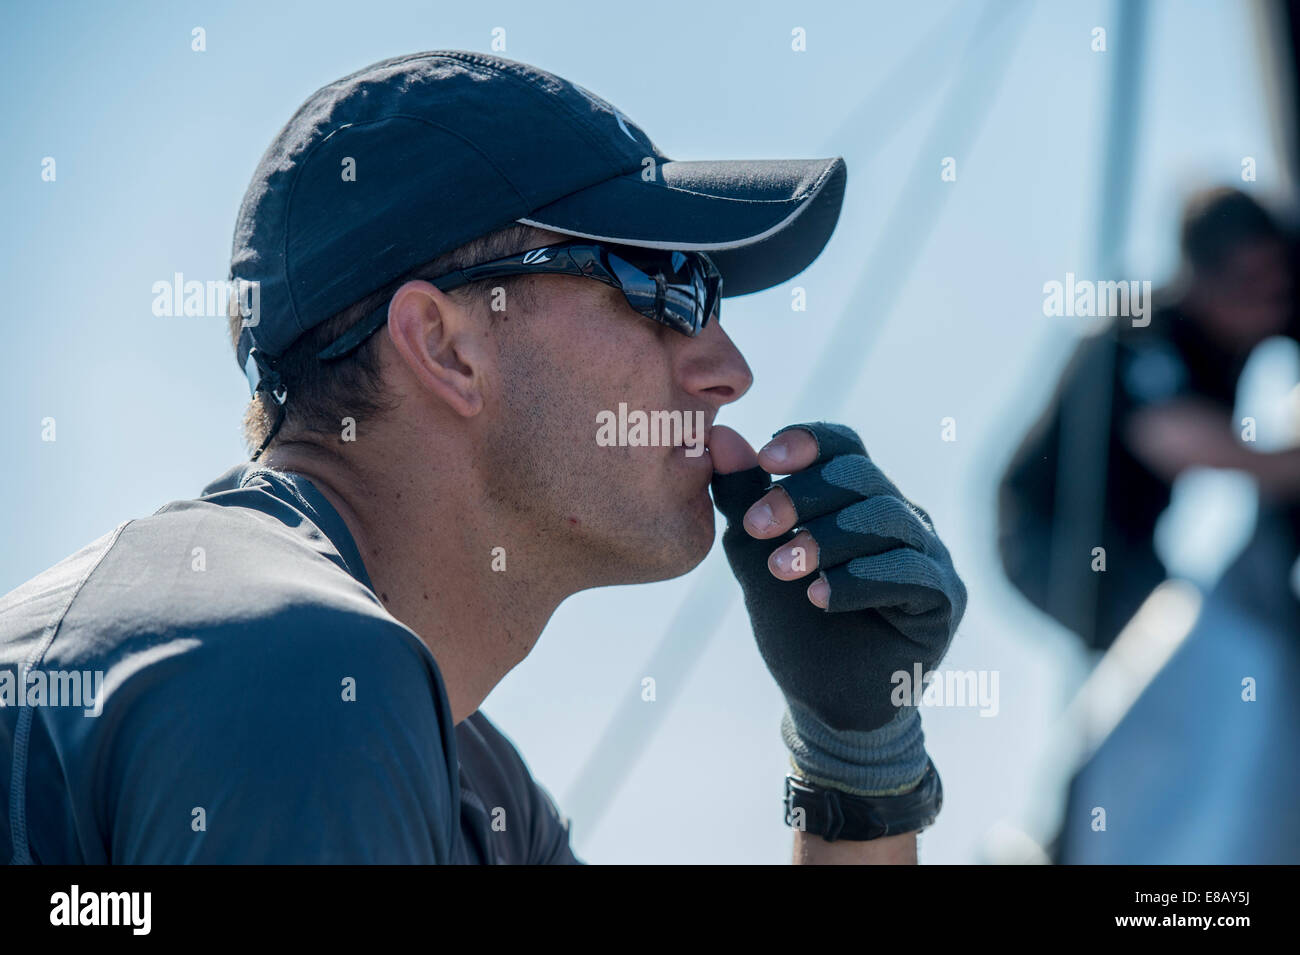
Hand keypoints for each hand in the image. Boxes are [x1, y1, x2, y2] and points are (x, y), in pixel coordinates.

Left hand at [709, 422, 965, 735]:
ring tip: (780, 570)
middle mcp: (901, 517)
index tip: (765, 460)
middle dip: (804, 495)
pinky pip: (910, 572)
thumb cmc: (797, 626)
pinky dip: (859, 582)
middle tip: (757, 526)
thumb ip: (742, 500)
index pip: (844, 446)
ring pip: (886, 517)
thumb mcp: (756, 558)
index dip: (808, 442)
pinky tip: (819, 600)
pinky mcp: (944, 599)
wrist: (825, 703)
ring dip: (826, 539)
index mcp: (859, 499)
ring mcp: (929, 555)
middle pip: (862, 475)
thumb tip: (719, 438)